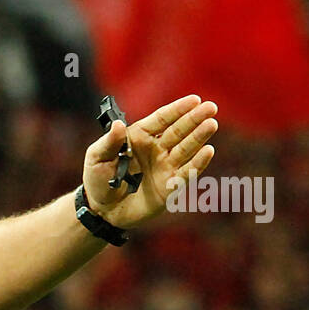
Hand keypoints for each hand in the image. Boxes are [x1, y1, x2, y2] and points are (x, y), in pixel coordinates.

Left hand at [82, 94, 218, 229]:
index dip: (178, 109)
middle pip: (178, 130)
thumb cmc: (97, 180)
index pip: (161, 119)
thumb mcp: (97, 158)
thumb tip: (118, 125)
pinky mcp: (170, 185)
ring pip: (186, 148)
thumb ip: (109, 142)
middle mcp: (156, 149)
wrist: (102, 210)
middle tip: (210, 107)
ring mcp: (165, 166)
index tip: (195, 99)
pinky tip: (208, 151)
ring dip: (199, 136)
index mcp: (139, 137)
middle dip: (194, 119)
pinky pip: (187, 172)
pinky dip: (198, 163)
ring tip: (211, 124)